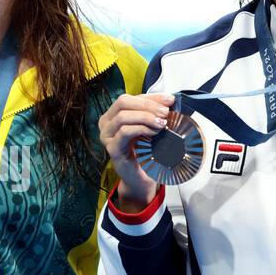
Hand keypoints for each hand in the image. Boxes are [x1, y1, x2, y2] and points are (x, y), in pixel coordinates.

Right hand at [98, 92, 175, 211]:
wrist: (142, 177)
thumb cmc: (145, 151)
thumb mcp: (150, 126)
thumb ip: (155, 111)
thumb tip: (169, 99)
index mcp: (112, 115)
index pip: (129, 98)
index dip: (150, 97)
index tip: (170, 101)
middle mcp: (106, 123)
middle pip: (123, 102)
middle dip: (147, 105)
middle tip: (165, 112)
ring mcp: (106, 136)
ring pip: (123, 116)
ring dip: (145, 117)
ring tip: (161, 123)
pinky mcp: (111, 148)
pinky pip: (124, 132)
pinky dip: (141, 128)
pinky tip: (154, 132)